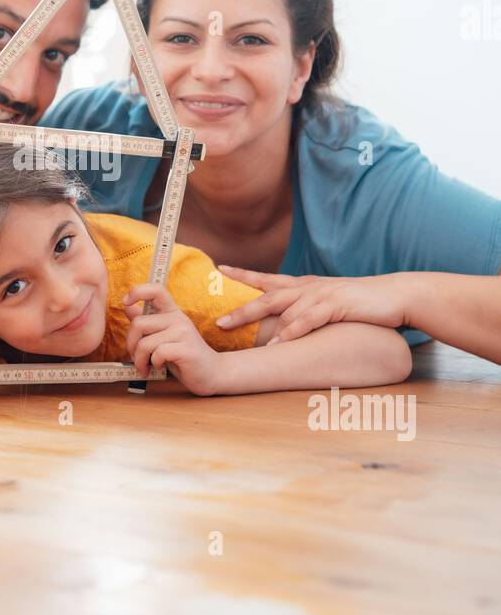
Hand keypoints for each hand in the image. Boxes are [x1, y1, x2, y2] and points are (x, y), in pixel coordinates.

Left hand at [122, 283, 217, 394]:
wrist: (211, 373)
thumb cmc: (182, 356)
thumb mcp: (162, 336)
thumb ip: (146, 322)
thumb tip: (128, 306)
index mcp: (172, 312)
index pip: (156, 290)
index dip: (137, 291)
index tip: (125, 302)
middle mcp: (178, 318)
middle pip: (138, 323)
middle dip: (130, 345)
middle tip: (136, 358)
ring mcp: (184, 333)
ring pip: (145, 343)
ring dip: (140, 360)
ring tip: (146, 367)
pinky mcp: (186, 349)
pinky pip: (158, 354)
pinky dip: (153, 364)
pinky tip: (160, 367)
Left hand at [214, 266, 407, 342]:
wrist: (396, 295)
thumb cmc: (361, 303)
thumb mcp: (329, 301)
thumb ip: (308, 308)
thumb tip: (287, 322)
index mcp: (305, 285)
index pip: (267, 279)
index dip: (242, 275)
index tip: (218, 270)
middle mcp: (309, 287)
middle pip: (266, 295)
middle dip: (241, 307)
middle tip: (218, 320)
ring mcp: (322, 295)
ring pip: (283, 307)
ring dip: (259, 322)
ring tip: (238, 336)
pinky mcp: (336, 306)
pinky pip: (308, 320)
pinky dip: (291, 332)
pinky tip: (277, 345)